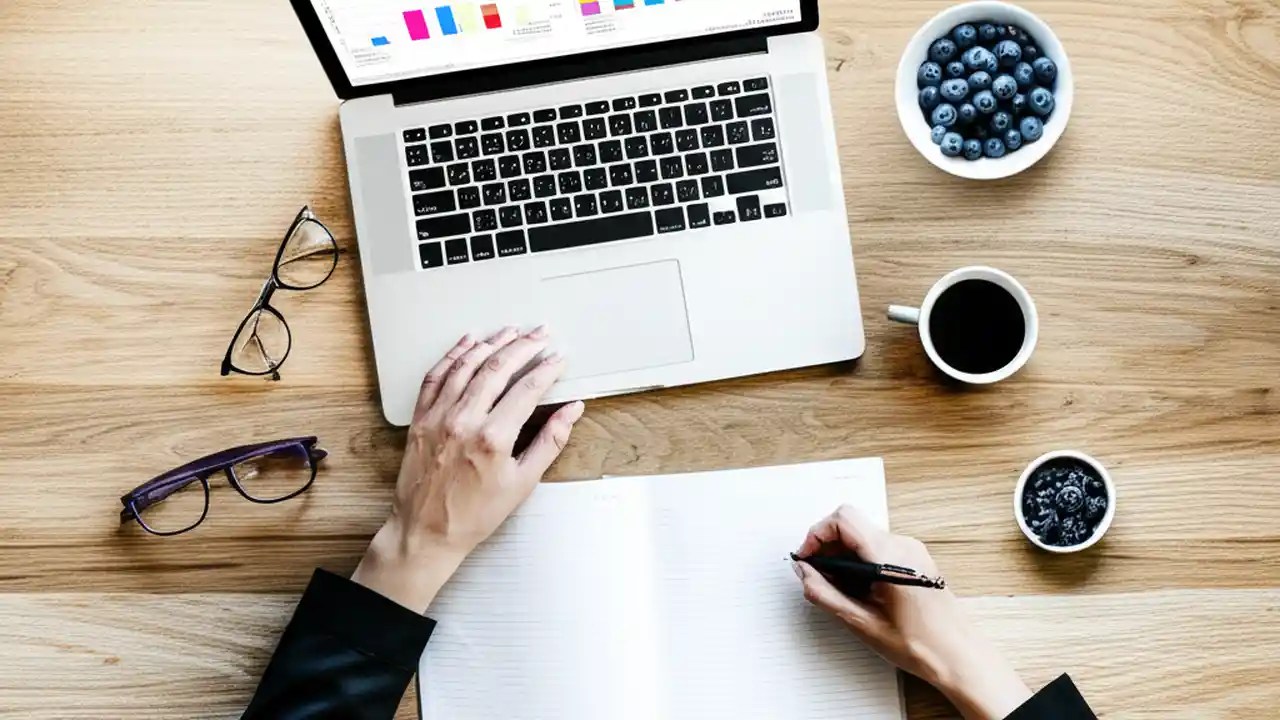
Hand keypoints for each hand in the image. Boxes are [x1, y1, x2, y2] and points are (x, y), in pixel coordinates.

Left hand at [352, 326, 585, 612]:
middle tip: (540, 334)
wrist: (426, 532)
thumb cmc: (474, 515)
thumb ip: (550, 442)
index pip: (527, 389)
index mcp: (493, 438)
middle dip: (523, 345)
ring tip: (510, 331)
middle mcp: (463, 421)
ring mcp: (438, 417)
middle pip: (498, 368)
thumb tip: (571, 411)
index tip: (558, 358)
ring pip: (467, 365)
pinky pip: (436, 376)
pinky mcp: (420, 419)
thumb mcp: (523, 483)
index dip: (547, 369)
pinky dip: (453, 355)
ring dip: (492, 343)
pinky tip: (467, 342)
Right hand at [793, 506, 1031, 719]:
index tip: (807, 557)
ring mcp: (912, 550)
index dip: (816, 534)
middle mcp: (903, 545)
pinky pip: (879, 547)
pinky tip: (859, 589)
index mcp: (890, 556)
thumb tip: (804, 573)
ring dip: (843, 556)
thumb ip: (825, 594)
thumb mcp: (861, 622)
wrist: (958, 656)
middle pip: (851, 525)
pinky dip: (860, 560)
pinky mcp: (916, 558)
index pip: (843, 519)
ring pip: (863, 536)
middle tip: (817, 576)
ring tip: (839, 588)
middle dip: (827, 547)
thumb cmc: (921, 645)